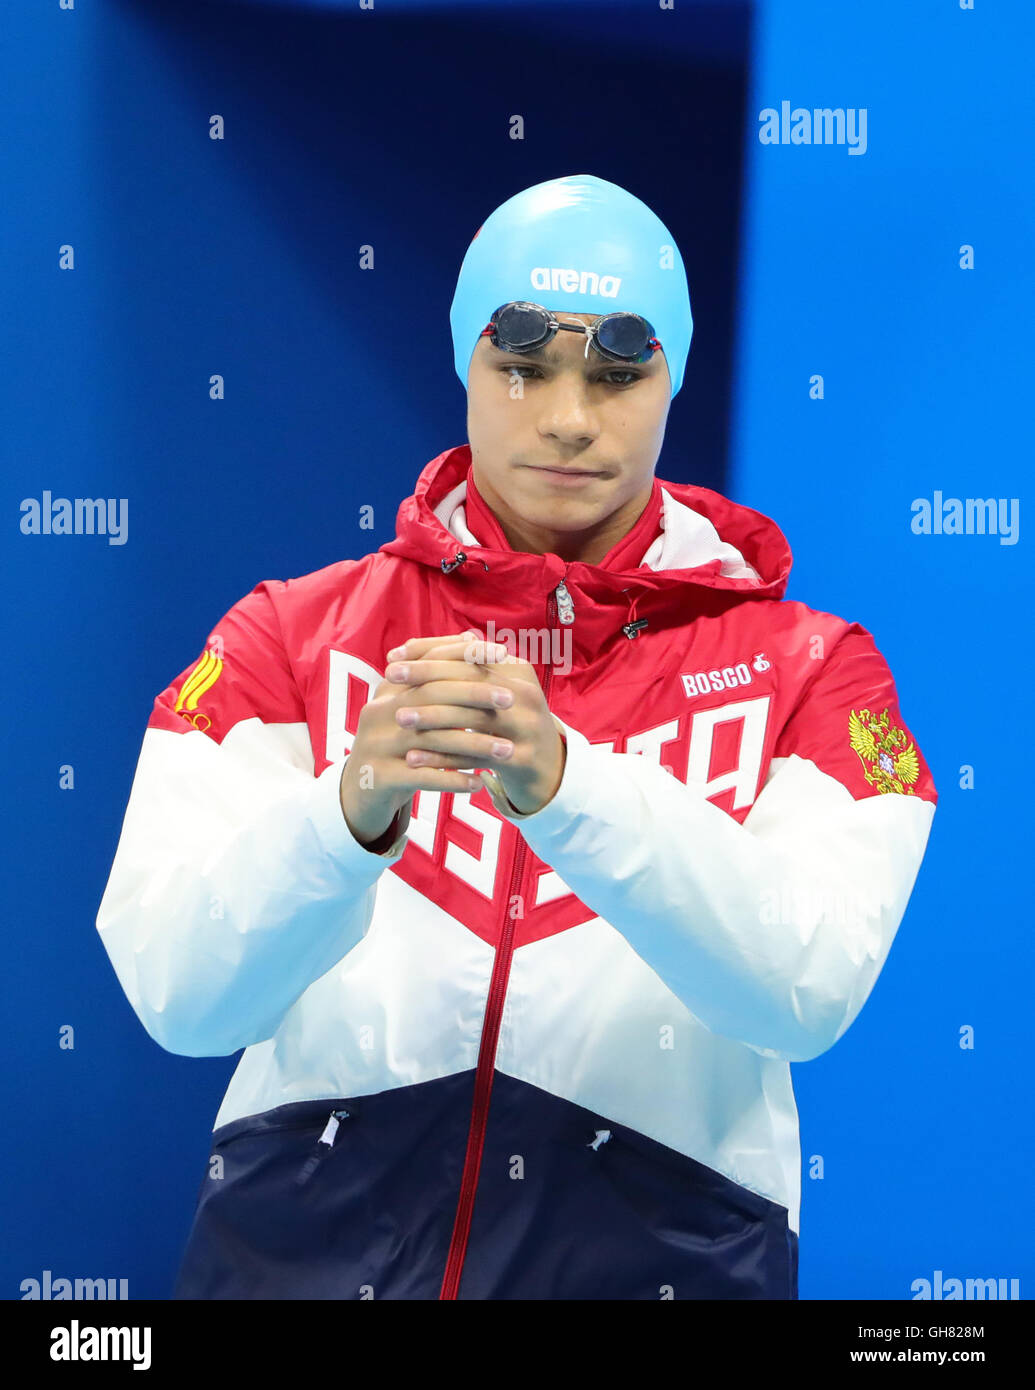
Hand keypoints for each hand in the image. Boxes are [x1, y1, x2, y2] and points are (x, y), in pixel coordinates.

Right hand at [338, 630, 490, 847]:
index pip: (428, 661)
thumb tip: (472, 636)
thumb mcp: (413, 707)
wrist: (359, 792)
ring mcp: (376, 745)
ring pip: (431, 739)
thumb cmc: (399, 745)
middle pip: (430, 695)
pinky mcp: (378, 776)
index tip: (502, 654)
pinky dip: (453, 780)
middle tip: (510, 699)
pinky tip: (479, 784)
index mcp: (388, 689)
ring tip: (506, 750)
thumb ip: (439, 677)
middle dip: (474, 694)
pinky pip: (422, 777)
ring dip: (473, 744)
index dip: (464, 655)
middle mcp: (378, 711)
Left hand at [382, 630, 565, 816]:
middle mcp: (526, 693)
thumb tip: (409, 646)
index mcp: (518, 669)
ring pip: (472, 718)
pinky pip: (474, 756)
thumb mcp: (491, 690)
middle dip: (425, 676)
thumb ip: (459, 669)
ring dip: (431, 718)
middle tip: (389, 676)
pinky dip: (442, 757)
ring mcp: (528, 727)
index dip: (430, 651)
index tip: (394, 657)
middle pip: (469, 679)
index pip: (468, 651)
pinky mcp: (523, 759)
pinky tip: (413, 759)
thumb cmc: (507, 722)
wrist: (548, 767)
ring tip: (399, 718)